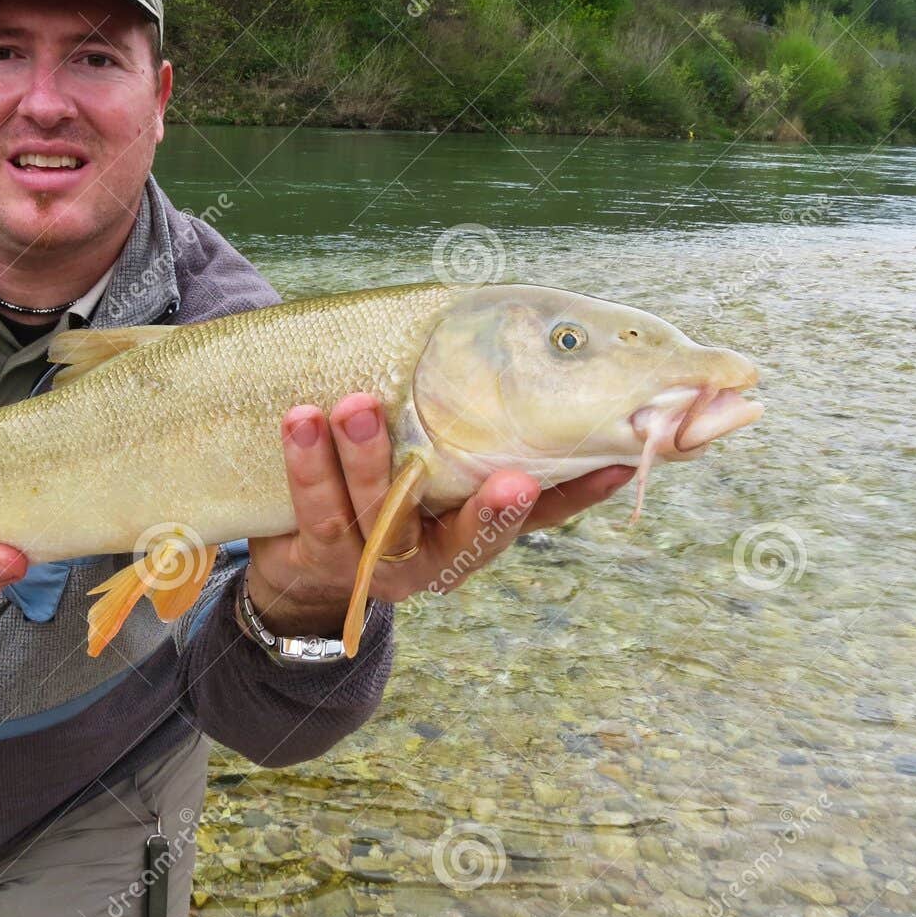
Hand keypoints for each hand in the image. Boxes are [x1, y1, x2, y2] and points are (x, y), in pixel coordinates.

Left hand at [246, 393, 633, 638]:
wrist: (304, 569)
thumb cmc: (384, 491)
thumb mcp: (435, 472)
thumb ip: (475, 431)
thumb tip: (541, 348)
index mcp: (474, 537)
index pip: (539, 517)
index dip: (580, 495)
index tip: (614, 465)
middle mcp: (434, 557)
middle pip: (467, 535)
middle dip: (490, 510)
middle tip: (511, 479)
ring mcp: (376, 560)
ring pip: (379, 512)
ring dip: (368, 457)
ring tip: (356, 404)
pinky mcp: (320, 553)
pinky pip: (316, 508)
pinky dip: (308, 464)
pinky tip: (301, 419)